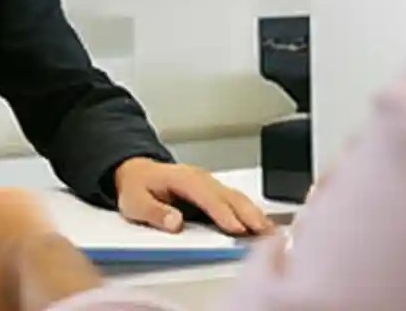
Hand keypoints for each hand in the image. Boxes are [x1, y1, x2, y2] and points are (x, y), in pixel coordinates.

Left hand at [114, 158, 273, 235]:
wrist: (137, 173)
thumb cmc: (137, 188)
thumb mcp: (135, 202)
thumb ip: (155, 212)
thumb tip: (176, 222)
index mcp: (182, 179)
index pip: (206, 196)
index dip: (222, 213)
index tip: (236, 229)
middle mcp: (201, 179)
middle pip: (229, 196)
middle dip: (248, 214)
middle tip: (264, 232)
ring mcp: (210, 184)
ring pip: (237, 198)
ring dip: (255, 214)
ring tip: (270, 232)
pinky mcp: (215, 193)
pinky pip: (237, 201)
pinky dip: (252, 213)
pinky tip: (263, 226)